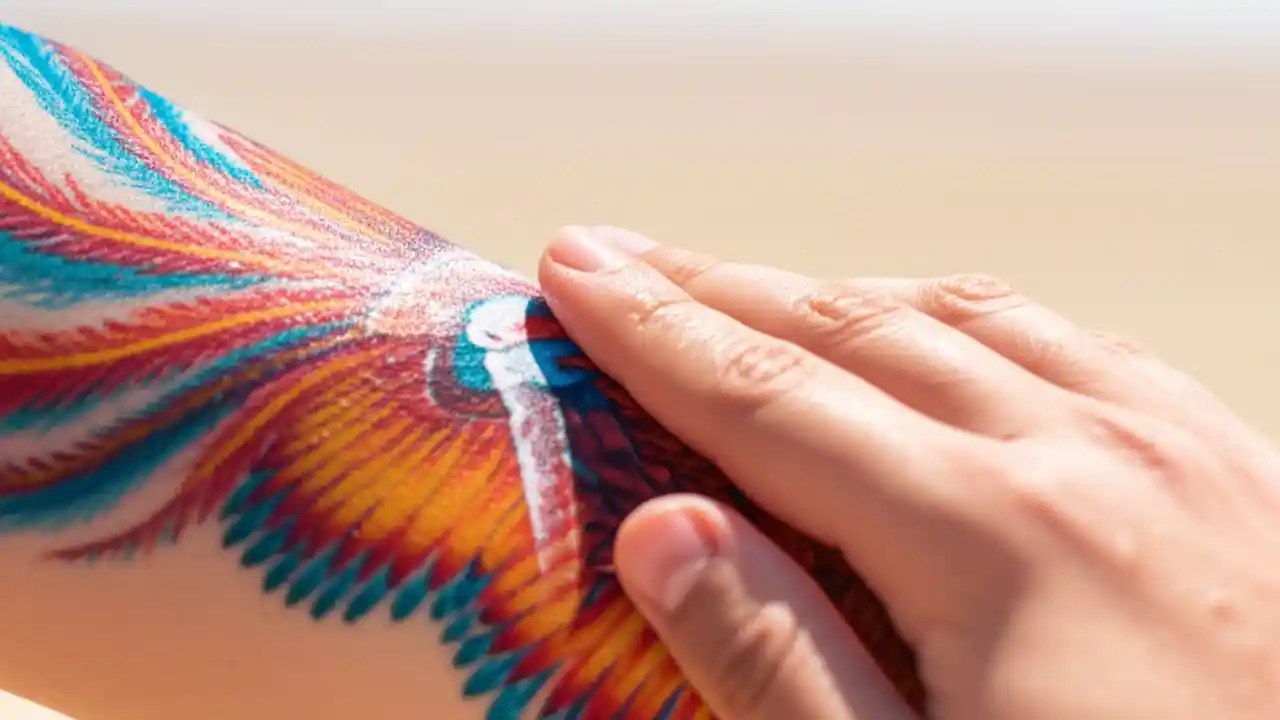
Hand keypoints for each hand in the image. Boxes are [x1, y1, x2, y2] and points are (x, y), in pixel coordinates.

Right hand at [538, 226, 1279, 719]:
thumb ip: (779, 670)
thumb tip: (659, 530)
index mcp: (996, 539)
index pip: (770, 399)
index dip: (653, 333)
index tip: (575, 272)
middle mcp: (1090, 457)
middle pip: (855, 332)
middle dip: (720, 290)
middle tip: (624, 258)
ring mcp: (1180, 451)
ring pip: (968, 319)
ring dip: (837, 296)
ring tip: (746, 290)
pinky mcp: (1238, 474)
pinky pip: (1080, 347)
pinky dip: (972, 323)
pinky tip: (938, 334)